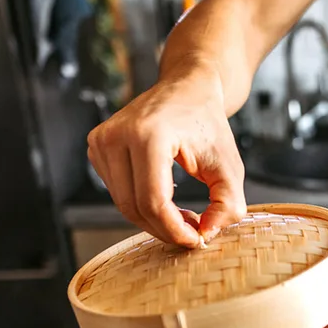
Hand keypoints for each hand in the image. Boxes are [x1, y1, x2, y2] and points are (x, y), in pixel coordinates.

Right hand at [86, 66, 244, 247]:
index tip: (197, 240)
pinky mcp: (97, 147)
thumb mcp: (230, 167)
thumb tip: (206, 236)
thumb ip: (228, 205)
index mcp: (149, 134)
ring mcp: (101, 140)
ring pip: (123, 204)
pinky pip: (117, 192)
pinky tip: (165, 199)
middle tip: (193, 232)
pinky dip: (141, 205)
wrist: (187, 88)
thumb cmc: (208, 124)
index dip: (175, 230)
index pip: (154, 201)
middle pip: (134, 207)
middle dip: (165, 229)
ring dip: (154, 220)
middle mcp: (117, 135)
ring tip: (184, 215)